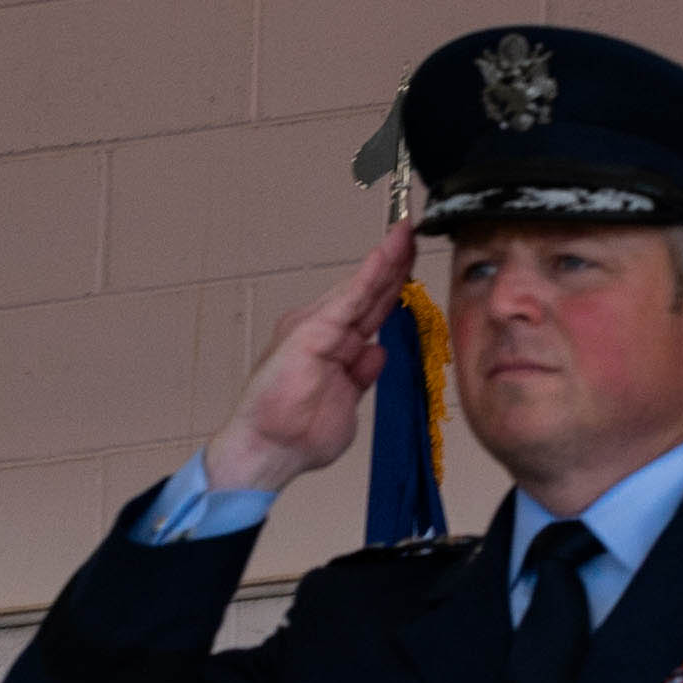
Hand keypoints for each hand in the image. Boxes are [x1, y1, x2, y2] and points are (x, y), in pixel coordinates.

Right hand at [201, 217, 423, 494]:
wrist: (269, 451)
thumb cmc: (298, 435)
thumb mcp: (346, 401)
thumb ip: (361, 374)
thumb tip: (376, 351)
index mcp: (333, 345)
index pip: (371, 309)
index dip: (393, 285)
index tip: (413, 261)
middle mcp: (323, 330)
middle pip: (367, 291)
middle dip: (393, 262)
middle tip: (412, 231)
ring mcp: (315, 327)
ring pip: (359, 288)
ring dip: (384, 260)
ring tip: (404, 233)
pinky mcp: (310, 331)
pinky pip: (347, 300)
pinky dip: (368, 276)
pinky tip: (385, 256)